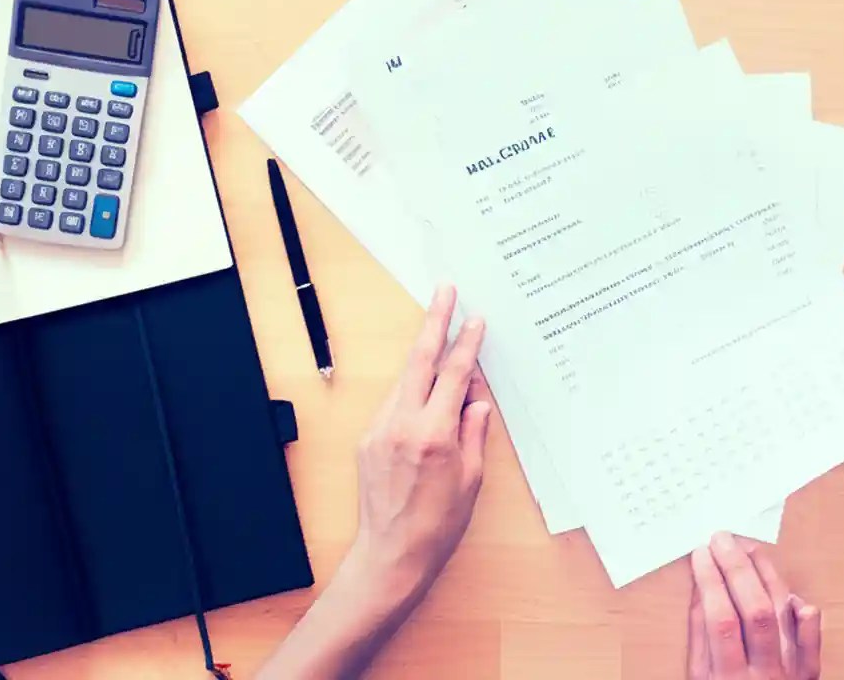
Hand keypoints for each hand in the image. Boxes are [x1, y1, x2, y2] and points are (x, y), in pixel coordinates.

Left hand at [350, 285, 491, 589]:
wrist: (391, 554)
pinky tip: (425, 401)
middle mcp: (402, 425)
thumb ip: (473, 432)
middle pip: (419, 360)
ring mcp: (379, 431)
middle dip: (434, 322)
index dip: (467, 344)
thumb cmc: (438, 524)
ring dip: (423, 363)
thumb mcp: (471, 479)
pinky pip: (393, 406)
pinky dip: (411, 396)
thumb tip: (477, 400)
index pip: (454, 376)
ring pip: (405, 382)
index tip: (476, 320)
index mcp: (433, 434)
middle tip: (445, 290)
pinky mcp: (367, 441)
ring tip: (443, 347)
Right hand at [688, 533, 822, 679]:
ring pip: (784, 617)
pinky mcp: (809, 675)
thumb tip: (700, 591)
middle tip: (722, 539)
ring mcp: (791, 674)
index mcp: (728, 678)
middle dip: (736, 569)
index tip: (700, 553)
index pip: (720, 618)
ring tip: (750, 551)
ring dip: (767, 578)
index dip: (710, 581)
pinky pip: (813, 643)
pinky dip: (805, 617)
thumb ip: (700, 639)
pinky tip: (793, 595)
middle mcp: (763, 674)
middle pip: (756, 610)